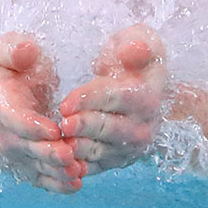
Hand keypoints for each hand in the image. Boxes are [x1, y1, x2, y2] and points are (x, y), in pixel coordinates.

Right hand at [0, 33, 83, 193]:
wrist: (10, 88)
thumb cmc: (14, 66)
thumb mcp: (9, 48)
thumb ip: (14, 47)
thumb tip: (25, 51)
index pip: (12, 118)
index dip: (31, 126)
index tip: (54, 129)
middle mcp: (3, 130)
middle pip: (23, 148)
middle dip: (46, 154)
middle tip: (69, 155)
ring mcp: (15, 149)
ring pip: (33, 166)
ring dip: (54, 172)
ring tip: (78, 172)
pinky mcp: (27, 161)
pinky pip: (39, 177)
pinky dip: (56, 184)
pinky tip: (76, 184)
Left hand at [59, 25, 167, 177]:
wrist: (139, 87)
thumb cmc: (133, 59)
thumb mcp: (140, 40)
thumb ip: (136, 42)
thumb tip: (133, 51)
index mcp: (148, 96)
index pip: (119, 98)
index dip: (91, 100)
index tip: (66, 102)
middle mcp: (143, 126)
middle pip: (110, 129)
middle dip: (85, 127)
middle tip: (63, 124)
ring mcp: (129, 148)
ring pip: (100, 151)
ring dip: (78, 148)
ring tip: (59, 142)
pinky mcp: (115, 161)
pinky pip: (94, 167)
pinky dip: (76, 165)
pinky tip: (59, 159)